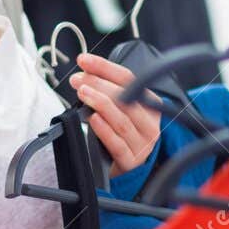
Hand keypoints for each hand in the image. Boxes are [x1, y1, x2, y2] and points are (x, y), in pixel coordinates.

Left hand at [69, 52, 160, 177]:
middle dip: (99, 84)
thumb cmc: (120, 134)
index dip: (105, 67)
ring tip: (83, 93)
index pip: (129, 79)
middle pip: (127, 98)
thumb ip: (107, 92)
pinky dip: (104, 130)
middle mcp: (150, 123)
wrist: (126, 168)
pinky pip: (117, 143)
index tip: (84, 60)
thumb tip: (85, 73)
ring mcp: (142, 144)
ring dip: (100, 103)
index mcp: (150, 105)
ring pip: (122, 120)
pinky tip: (93, 119)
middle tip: (79, 79)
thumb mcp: (119, 110)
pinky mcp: (131, 161)